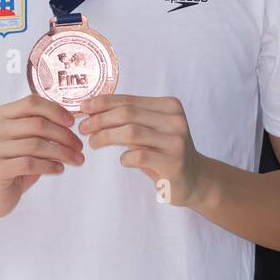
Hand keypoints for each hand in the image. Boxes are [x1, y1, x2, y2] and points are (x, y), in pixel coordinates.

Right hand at [0, 95, 84, 219]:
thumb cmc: (11, 164)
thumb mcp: (24, 141)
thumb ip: (40, 129)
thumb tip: (71, 123)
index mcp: (2, 115)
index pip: (32, 103)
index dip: (55, 110)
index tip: (72, 122)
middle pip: (37, 124)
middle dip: (64, 135)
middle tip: (79, 146)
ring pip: (36, 145)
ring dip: (62, 152)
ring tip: (76, 160)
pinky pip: (30, 164)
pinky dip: (49, 166)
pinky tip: (59, 169)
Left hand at [78, 94, 208, 207]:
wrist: (195, 180)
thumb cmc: (166, 153)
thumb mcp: (153, 129)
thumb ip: (131, 118)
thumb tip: (93, 110)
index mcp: (170, 106)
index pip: (130, 100)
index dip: (104, 102)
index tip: (84, 107)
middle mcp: (175, 120)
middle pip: (128, 114)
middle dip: (100, 119)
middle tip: (84, 128)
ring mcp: (175, 142)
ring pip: (131, 132)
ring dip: (106, 136)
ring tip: (93, 142)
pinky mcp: (173, 163)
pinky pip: (139, 156)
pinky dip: (125, 157)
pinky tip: (123, 160)